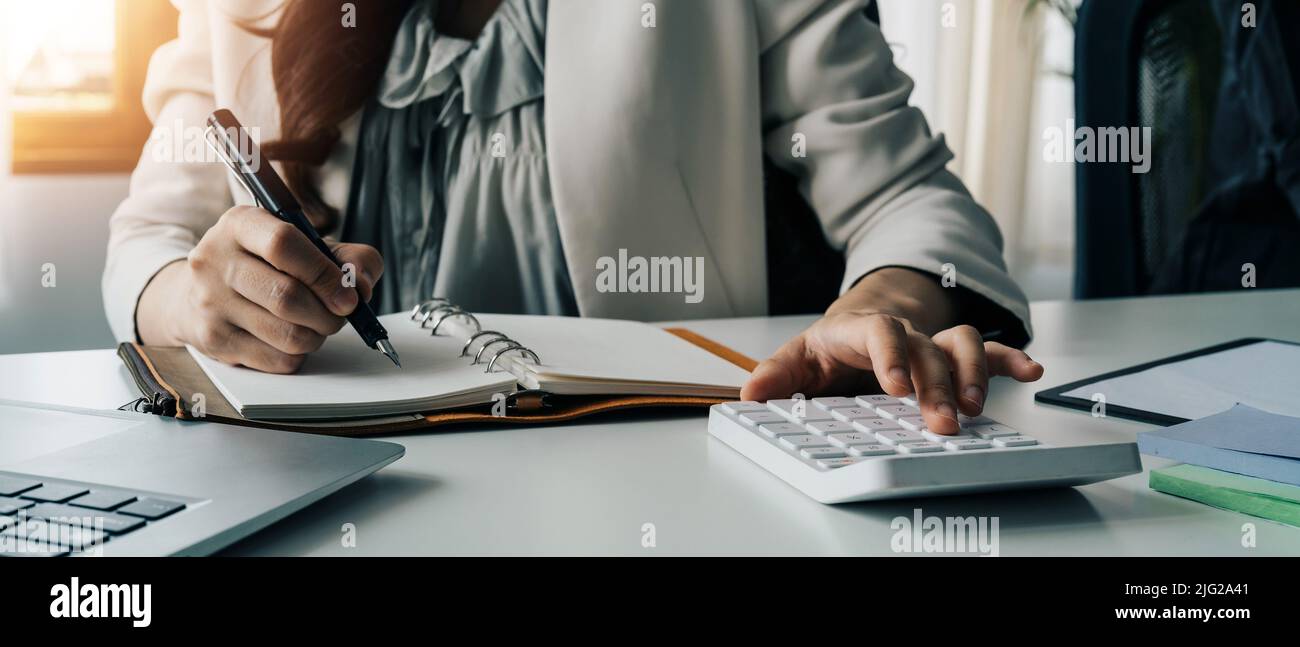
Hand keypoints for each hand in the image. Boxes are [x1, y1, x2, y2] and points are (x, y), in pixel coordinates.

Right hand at [137, 206, 383, 372]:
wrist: (202, 292)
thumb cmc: (267, 265)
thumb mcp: (308, 246)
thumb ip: (349, 258)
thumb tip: (361, 287)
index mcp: (241, 224)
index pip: (283, 244)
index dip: (324, 273)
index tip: (349, 295)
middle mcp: (216, 259)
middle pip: (287, 296)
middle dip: (329, 314)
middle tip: (339, 314)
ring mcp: (210, 302)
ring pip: (287, 335)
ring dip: (317, 336)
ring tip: (316, 325)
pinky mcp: (213, 340)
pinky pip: (277, 360)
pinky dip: (298, 354)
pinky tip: (290, 339)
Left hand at [741, 269, 1042, 434]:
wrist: (858, 324)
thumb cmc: (830, 347)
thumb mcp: (798, 357)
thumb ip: (776, 375)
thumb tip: (749, 393)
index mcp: (862, 330)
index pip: (879, 332)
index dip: (891, 356)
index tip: (897, 387)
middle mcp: (903, 333)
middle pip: (926, 349)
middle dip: (937, 386)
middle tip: (944, 423)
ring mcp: (931, 342)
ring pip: (960, 345)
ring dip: (974, 374)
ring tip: (978, 407)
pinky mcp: (952, 356)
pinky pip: (987, 352)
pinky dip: (1011, 359)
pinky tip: (1032, 371)